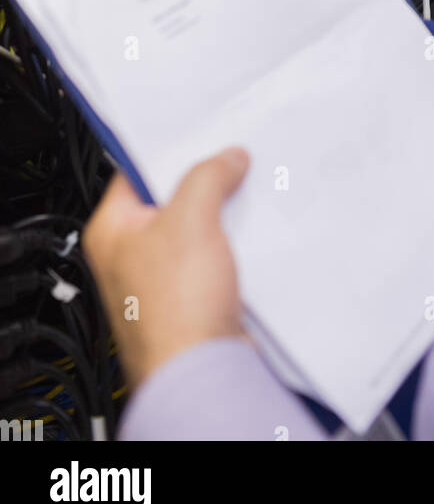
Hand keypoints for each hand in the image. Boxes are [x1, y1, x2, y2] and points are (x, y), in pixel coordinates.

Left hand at [83, 148, 249, 389]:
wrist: (204, 371)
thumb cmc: (175, 311)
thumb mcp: (191, 218)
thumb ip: (208, 175)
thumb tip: (227, 159)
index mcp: (111, 231)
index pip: (134, 171)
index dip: (168, 149)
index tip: (200, 133)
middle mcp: (131, 255)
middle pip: (171, 197)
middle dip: (204, 181)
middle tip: (230, 162)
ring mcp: (163, 278)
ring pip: (197, 226)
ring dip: (222, 213)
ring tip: (244, 195)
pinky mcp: (194, 295)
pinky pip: (215, 255)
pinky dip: (234, 241)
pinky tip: (252, 233)